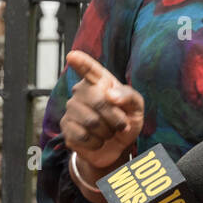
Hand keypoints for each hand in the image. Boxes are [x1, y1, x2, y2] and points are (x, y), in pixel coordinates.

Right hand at [61, 50, 144, 173]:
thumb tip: (110, 95)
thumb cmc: (126, 120)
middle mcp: (81, 91)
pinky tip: (97, 140)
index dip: (82, 62)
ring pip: (92, 122)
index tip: (72, 56)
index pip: (90, 69)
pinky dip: (97, 143)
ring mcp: (71, 109)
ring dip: (107, 132)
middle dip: (116, 117)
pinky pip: (83, 136)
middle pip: (98, 101)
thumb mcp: (136, 108)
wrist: (116, 146)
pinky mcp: (66, 127)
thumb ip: (128, 96)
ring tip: (108, 132)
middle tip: (122, 125)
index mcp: (100, 82)